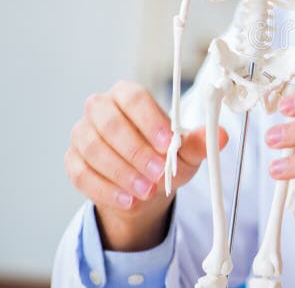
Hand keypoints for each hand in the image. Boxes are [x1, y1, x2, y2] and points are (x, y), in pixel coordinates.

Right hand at [64, 80, 227, 250]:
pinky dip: (106, 189)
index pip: (134, 98)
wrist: (144, 186)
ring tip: (146, 190)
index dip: (149, 120)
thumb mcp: (186, 150)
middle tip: (158, 173)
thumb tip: (221, 136)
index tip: (167, 143)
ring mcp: (82, 134)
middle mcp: (100, 109)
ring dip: (122, 172)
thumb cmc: (165, 156)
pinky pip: (82, 174)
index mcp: (128, 95)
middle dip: (135, 151)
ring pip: (93, 149)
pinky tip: (128, 200)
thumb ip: (199, 142)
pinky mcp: (72, 161)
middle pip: (110, 123)